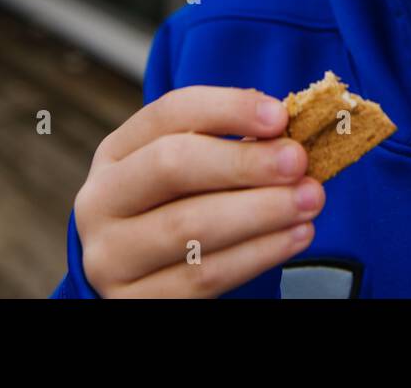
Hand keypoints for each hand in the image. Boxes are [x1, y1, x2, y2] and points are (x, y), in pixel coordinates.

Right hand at [74, 85, 323, 296]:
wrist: (144, 281)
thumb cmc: (179, 210)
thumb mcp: (188, 172)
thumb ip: (229, 146)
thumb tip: (287, 131)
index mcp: (116, 153)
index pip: (169, 113)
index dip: (227, 108)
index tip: (280, 116)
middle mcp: (101, 200)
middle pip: (172, 165)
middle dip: (243, 161)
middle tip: (298, 161)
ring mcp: (111, 255)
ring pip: (190, 225)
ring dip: (261, 210)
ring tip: (309, 199)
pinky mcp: (135, 301)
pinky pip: (204, 275)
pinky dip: (258, 253)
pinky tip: (294, 236)